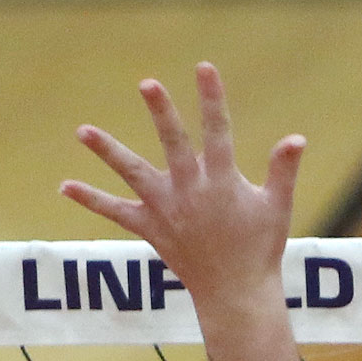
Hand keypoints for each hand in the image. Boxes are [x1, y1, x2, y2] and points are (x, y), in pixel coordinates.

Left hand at [60, 63, 305, 315]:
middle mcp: (189, 192)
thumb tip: (296, 138)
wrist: (234, 292)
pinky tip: (65, 186)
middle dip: (161, 111)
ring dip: (107, 152)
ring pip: (132, 174)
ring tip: (82, 130)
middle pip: (172, 143)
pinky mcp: (150, 229)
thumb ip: (283, 170)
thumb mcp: (277, 206)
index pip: (218, 131)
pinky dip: (91, 200)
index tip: (204, 68)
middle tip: (147, 83)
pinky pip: (115, 213)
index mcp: (222, 181)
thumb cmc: (261, 247)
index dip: (212, 98)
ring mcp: (165, 210)